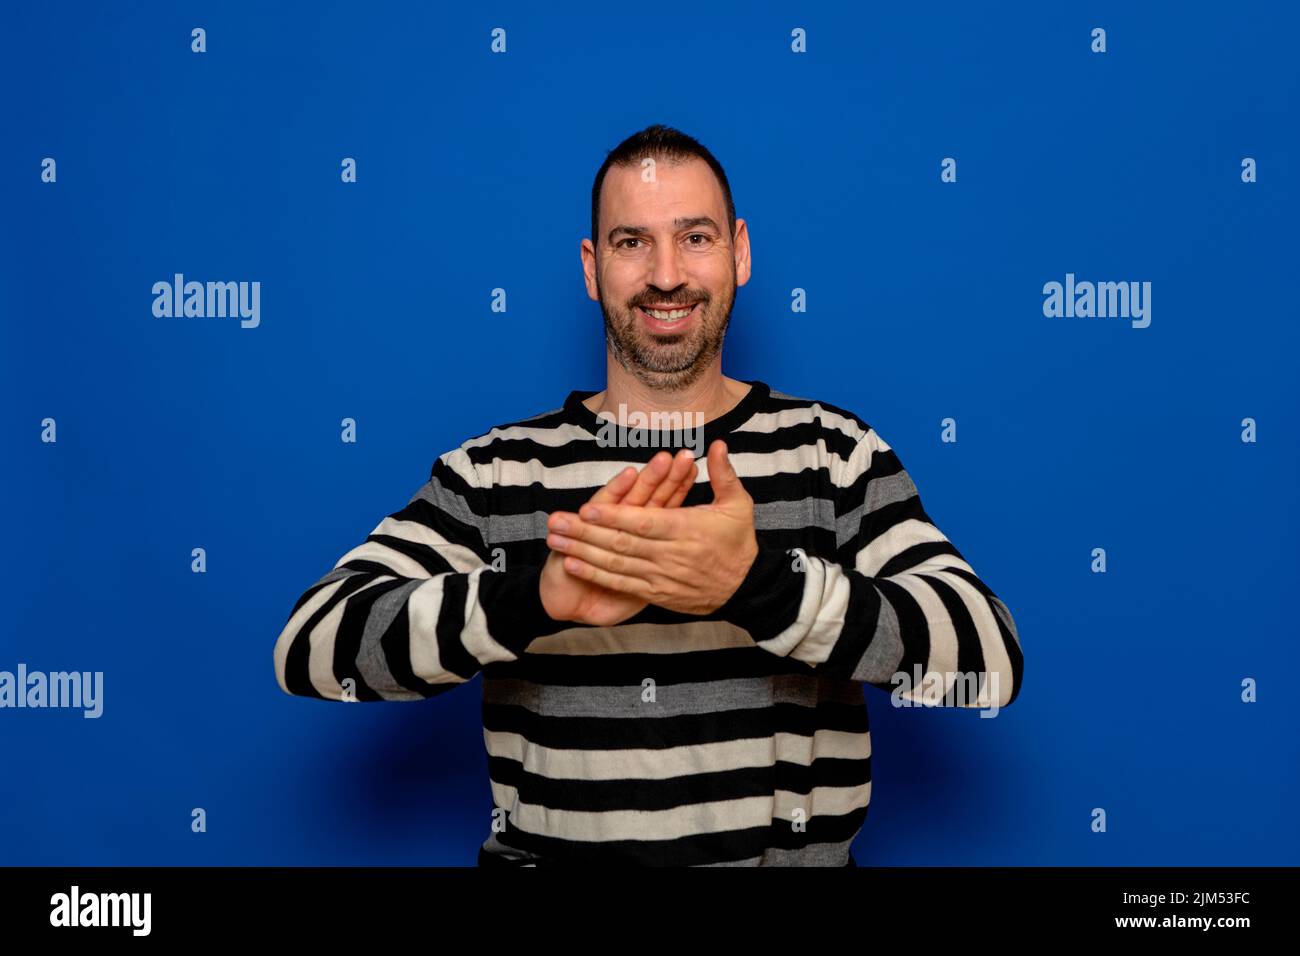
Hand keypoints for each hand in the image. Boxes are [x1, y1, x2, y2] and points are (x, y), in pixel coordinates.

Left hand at [544, 440, 758, 615]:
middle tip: (555, 522)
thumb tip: (717, 444)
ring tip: (555, 541)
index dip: (613, 515)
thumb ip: (724, 475)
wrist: (745, 587)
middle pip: (621, 543)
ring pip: (616, 564)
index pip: (644, 521)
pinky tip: (574, 564)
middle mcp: (670, 555)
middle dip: (585, 533)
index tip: (586, 507)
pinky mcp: (656, 593)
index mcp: (686, 529)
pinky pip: (622, 584)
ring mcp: (661, 576)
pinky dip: (596, 575)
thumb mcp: (738, 505)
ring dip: (582, 553)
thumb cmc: (739, 542)